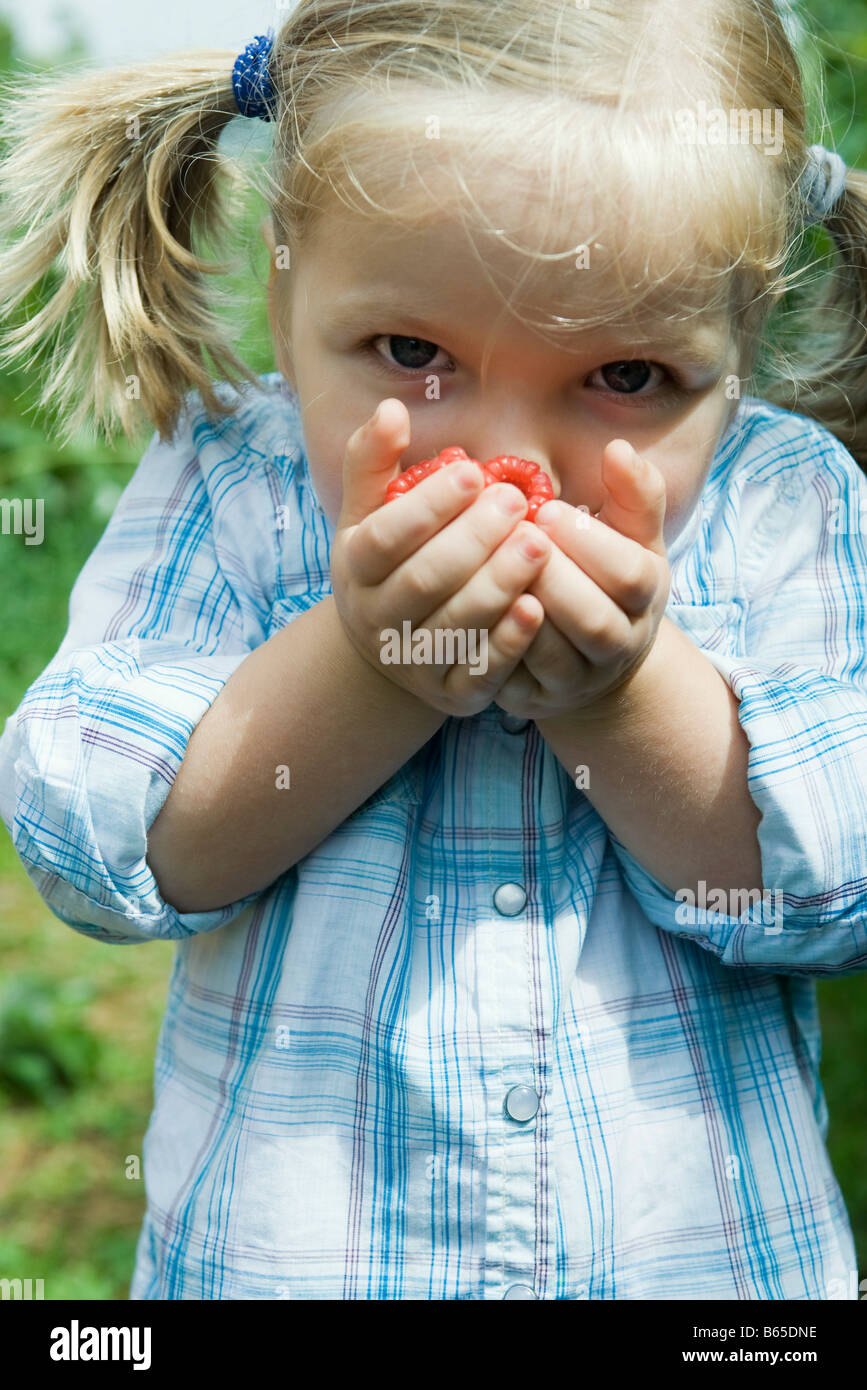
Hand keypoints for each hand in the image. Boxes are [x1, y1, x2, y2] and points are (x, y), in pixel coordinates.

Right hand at [330, 399, 554, 716]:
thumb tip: (391, 409)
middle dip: (473, 541)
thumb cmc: (392, 561)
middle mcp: (376, 619)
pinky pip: (480, 671)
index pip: (387, 537)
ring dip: (497, 586)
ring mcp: (413, 661)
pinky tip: (536, 608)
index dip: (429, 506)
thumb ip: (375, 460)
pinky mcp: (451, 694)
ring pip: (455, 626)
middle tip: (517, 503)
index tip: (474, 472)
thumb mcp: (371, 512)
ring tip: (537, 546)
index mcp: (355, 567)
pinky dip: (508, 642)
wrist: (392, 647)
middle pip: (424, 581)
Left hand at [493, 439, 670, 721]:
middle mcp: (618, 645)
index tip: (546, 509)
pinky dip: (487, 645)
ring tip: (482, 568)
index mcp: (644, 596)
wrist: (589, 657)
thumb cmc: (601, 577)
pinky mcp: (533, 701)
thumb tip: (620, 448)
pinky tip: (460, 606)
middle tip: (511, 538)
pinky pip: (509, 682)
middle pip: (594, 622)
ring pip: (552, 658)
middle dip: (552, 578)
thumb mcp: (628, 535)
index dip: (589, 543)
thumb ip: (631, 492)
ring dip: (515, 612)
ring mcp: (576, 681)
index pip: (630, 575)